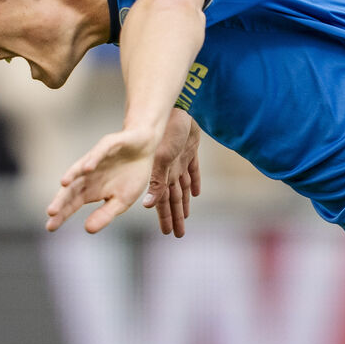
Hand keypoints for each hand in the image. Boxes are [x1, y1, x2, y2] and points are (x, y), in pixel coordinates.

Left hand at [46, 128, 159, 234]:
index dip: (62, 214)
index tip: (50, 227)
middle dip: (61, 200)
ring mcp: (96, 160)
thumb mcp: (122, 201)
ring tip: (63, 184)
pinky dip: (92, 159)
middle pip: (71, 188)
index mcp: (91, 190)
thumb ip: (105, 214)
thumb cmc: (132, 175)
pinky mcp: (108, 145)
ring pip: (80, 169)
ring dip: (71, 175)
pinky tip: (87, 169)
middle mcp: (88, 176)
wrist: (144, 147)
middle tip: (51, 213)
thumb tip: (87, 229)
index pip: (72, 203)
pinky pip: (98, 152)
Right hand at [143, 109, 202, 237]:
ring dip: (184, 203)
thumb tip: (148, 206)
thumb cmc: (168, 133)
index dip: (165, 217)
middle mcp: (170, 171)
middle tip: (178, 234)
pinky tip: (197, 192)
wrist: (176, 109)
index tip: (167, 234)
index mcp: (161, 175)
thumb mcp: (162, 160)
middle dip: (175, 216)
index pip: (164, 202)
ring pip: (183, 189)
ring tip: (185, 217)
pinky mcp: (190, 152)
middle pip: (175, 199)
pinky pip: (193, 171)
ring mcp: (180, 162)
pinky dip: (195, 181)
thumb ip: (157, 183)